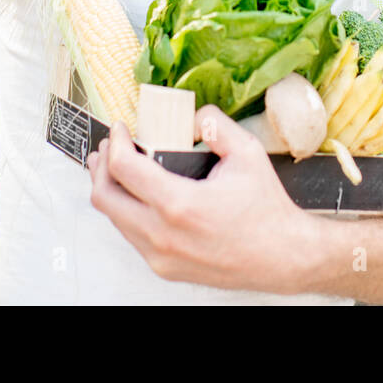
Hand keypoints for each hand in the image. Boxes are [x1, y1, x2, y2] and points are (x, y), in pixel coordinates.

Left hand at [85, 105, 319, 293]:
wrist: (282, 258)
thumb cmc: (267, 211)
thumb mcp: (248, 153)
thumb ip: (216, 124)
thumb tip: (193, 114)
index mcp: (179, 204)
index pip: (122, 169)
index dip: (115, 142)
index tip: (119, 129)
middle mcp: (162, 235)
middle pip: (104, 198)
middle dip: (100, 166)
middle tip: (110, 146)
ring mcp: (160, 256)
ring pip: (114, 220)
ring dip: (110, 190)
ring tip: (118, 168)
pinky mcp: (164, 268)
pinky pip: (131, 236)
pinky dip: (127, 212)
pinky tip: (138, 196)